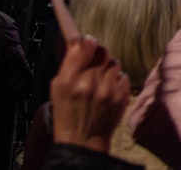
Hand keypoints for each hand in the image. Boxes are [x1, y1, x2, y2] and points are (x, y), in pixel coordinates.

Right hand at [50, 36, 129, 152]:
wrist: (83, 140)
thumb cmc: (67, 113)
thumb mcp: (57, 89)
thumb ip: (69, 64)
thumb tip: (80, 41)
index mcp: (69, 80)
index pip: (85, 45)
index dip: (87, 41)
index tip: (87, 41)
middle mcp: (90, 82)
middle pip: (103, 51)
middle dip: (98, 54)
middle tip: (93, 62)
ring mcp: (109, 89)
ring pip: (114, 63)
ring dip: (107, 68)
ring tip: (99, 80)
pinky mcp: (122, 95)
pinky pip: (123, 75)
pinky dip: (116, 80)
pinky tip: (107, 90)